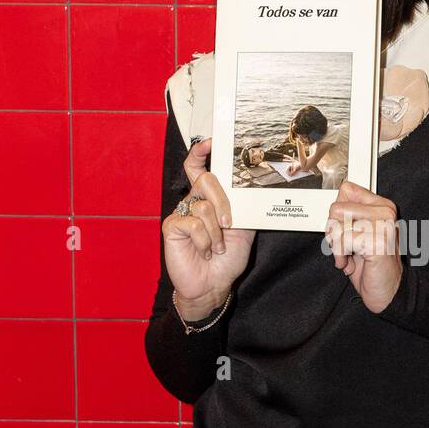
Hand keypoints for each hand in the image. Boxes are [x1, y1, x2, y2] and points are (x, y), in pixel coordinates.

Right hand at [162, 138, 254, 308]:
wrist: (213, 285)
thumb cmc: (226, 259)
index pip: (200, 168)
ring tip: (216, 248)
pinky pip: (192, 223)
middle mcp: (193, 201)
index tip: (211, 142)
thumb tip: (256, 188)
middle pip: (206, 180)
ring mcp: (181, 213)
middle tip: (229, 225)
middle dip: (223, 202)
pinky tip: (204, 251)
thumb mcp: (244, 230)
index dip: (202, 152)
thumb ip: (245, 208)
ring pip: (203, 205)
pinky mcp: (172, 226)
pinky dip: (205, 240)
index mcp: (209, 198)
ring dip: (216, 232)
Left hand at [325, 181, 402, 313]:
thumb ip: (349, 216)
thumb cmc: (372, 266)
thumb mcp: (358, 234)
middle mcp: (385, 212)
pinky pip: (343, 240)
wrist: (388, 291)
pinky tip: (350, 263)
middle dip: (334, 231)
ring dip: (337, 246)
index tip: (344, 229)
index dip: (338, 213)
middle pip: (337, 208)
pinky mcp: (378, 241)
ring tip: (349, 255)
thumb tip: (333, 206)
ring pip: (337, 225)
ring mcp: (383, 225)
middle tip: (345, 246)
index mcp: (382, 206)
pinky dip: (341, 256)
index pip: (347, 190)